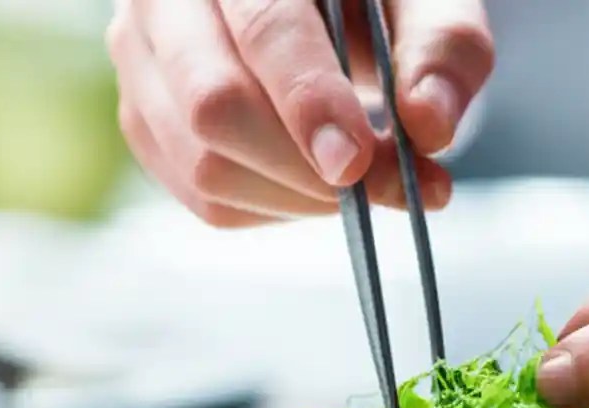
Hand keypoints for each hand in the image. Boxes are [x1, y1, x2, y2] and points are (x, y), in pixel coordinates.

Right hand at [107, 0, 492, 226]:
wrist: (321, 4)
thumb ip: (445, 47)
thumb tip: (431, 126)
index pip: (264, 30)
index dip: (309, 103)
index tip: (356, 163)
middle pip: (214, 106)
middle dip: (306, 168)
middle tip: (381, 184)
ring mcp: (143, 59)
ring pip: (203, 164)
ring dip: (298, 198)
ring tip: (362, 182)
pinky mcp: (145, 117)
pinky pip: (202, 196)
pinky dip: (273, 206)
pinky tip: (316, 181)